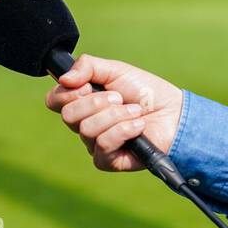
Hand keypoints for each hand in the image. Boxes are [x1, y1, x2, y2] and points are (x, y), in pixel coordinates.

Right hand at [44, 54, 183, 171]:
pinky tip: (138, 126)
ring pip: (87, 129)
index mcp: (81, 102)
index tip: (89, 85)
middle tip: (119, 97)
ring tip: (134, 111)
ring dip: (116, 115)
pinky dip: (124, 130)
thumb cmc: (145, 92)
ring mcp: (94, 144)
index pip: (53, 100)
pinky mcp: (107, 160)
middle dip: (97, 102)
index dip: (67, 92)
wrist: (174, 113)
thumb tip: (64, 78)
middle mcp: (83, 124)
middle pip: (68, 115)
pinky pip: (103, 145)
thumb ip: (87, 66)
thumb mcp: (115, 70)